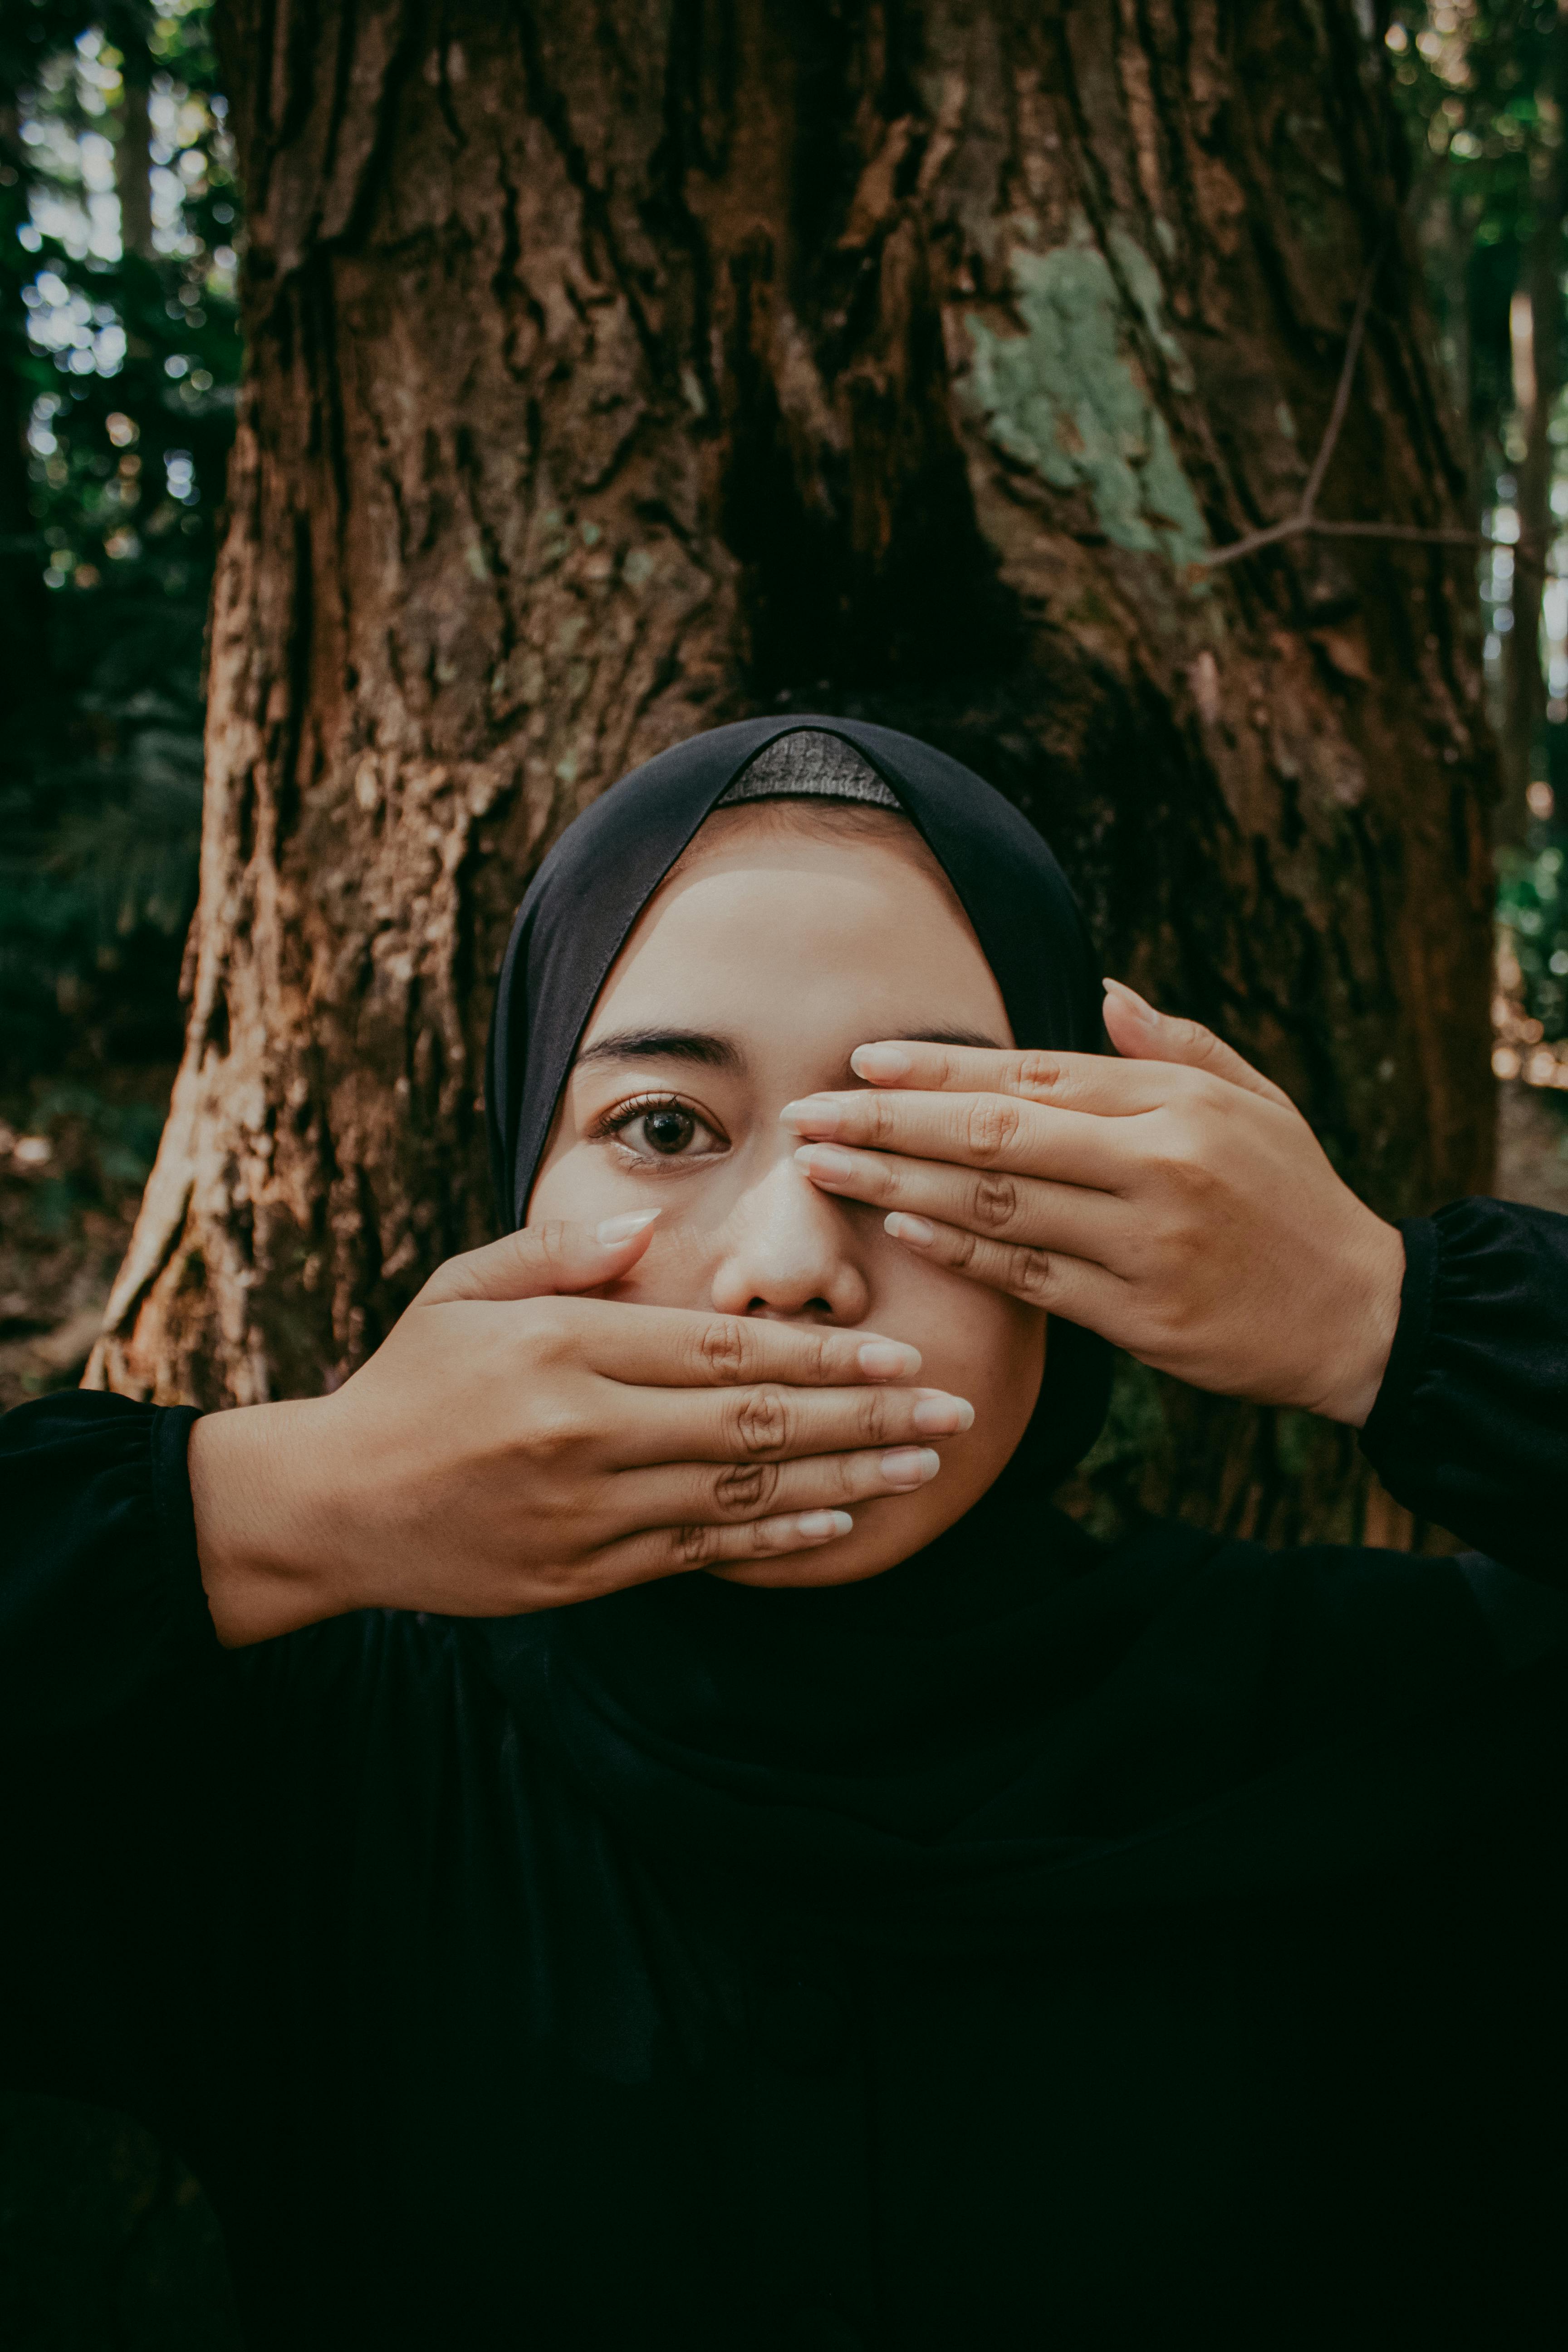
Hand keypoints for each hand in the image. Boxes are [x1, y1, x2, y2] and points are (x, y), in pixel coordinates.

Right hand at [189, 1213, 972, 1645]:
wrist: (332, 1504)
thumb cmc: (409, 1380)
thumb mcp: (462, 1289)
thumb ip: (557, 1256)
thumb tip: (643, 1235)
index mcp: (561, 1348)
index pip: (719, 1350)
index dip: (817, 1354)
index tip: (896, 1351)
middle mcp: (581, 1431)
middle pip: (752, 1424)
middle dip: (864, 1417)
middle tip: (950, 1409)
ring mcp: (584, 1512)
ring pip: (741, 1494)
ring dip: (844, 1479)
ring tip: (922, 1464)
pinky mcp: (580, 1574)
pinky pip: (700, 1553)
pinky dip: (776, 1538)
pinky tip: (839, 1521)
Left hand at [781, 980, 1404, 1427]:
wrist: (1360, 1312)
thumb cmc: (1294, 1195)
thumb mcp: (1253, 1099)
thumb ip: (1173, 1044)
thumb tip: (1104, 991)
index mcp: (1173, 1104)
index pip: (1029, 1076)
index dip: (938, 1069)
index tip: (862, 1062)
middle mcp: (1156, 1165)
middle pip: (995, 1134)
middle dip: (890, 1121)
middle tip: (808, 1114)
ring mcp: (1146, 1244)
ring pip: (997, 1207)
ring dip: (899, 1185)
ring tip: (825, 1168)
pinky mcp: (1142, 1318)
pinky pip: (1028, 1278)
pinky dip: (958, 1251)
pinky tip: (900, 1226)